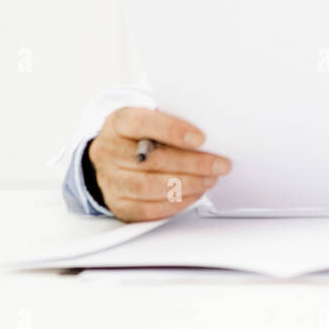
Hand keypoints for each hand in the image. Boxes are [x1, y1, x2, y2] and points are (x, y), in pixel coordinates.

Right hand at [88, 107, 231, 221]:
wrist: (112, 157)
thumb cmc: (139, 136)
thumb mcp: (151, 119)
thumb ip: (173, 123)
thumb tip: (206, 139)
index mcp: (118, 123)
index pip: (142, 123)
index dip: (173, 130)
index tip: (201, 139)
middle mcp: (109, 151)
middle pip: (152, 160)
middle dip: (192, 164)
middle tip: (219, 164)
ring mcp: (110, 180)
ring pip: (149, 187)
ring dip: (187, 185)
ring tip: (209, 180)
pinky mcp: (118, 204)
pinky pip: (147, 209)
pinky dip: (175, 203)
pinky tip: (194, 194)